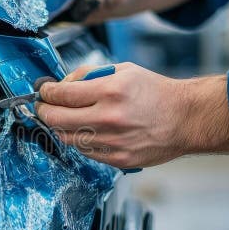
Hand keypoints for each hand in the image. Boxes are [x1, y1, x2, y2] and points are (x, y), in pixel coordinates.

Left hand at [35, 63, 228, 167]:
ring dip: (59, 127)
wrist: (186, 118)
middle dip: (44, 111)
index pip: (62, 94)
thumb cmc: (156, 92)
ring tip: (64, 118)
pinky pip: (84, 151)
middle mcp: (110, 117)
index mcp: (111, 91)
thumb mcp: (123, 70)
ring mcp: (113, 141)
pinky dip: (79, 140)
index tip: (43, 91)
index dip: (46, 92)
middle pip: (56, 119)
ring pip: (67, 138)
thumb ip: (89, 75)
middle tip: (43, 106)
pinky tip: (86, 130)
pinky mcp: (118, 159)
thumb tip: (62, 84)